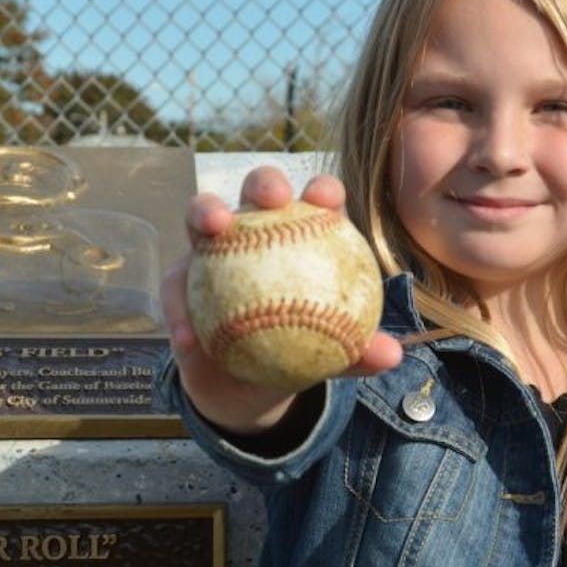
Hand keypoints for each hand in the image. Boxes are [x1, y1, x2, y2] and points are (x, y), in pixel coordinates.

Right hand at [161, 165, 401, 433]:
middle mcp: (254, 230)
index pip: (315, 204)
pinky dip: (180, 311)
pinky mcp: (178, 279)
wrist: (246, 383)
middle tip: (274, 199)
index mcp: (299, 237)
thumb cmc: (297, 354)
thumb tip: (392, 355)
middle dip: (266, 183)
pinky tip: (188, 337)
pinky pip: (175, 289)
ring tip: (213, 228)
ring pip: (201, 217)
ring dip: (205, 211)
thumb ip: (358, 352)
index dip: (322, 191)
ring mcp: (211, 249)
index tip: (327, 199)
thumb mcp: (332, 358)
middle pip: (258, 191)